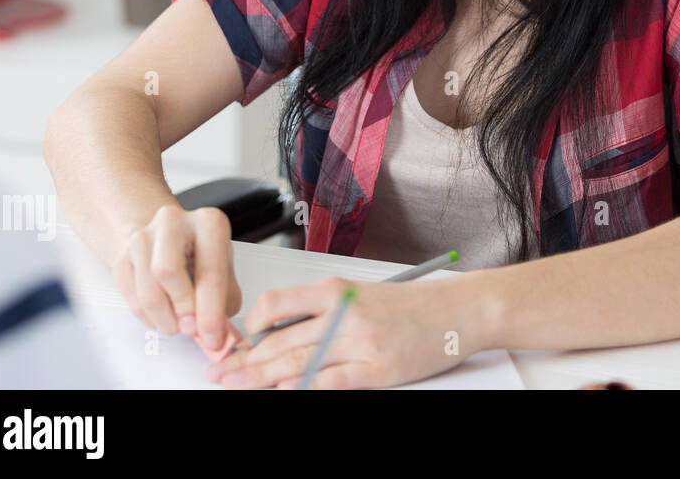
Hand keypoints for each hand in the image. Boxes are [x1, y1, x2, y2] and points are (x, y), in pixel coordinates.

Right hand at [110, 204, 242, 351]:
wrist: (165, 237)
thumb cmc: (199, 252)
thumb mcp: (223, 266)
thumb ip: (225, 298)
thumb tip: (218, 331)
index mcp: (208, 222)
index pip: (209, 270)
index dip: (210, 311)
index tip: (211, 336)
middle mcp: (174, 222)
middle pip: (168, 272)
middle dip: (182, 309)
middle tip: (191, 330)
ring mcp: (143, 238)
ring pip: (147, 288)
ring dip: (164, 318)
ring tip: (177, 326)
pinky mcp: (122, 256)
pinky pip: (130, 295)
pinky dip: (147, 316)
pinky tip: (160, 317)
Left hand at [203, 275, 483, 388]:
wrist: (459, 311)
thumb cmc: (414, 305)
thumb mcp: (364, 294)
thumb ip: (324, 311)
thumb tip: (282, 335)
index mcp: (338, 289)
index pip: (276, 305)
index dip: (248, 328)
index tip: (235, 344)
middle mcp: (344, 314)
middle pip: (278, 341)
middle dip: (243, 361)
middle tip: (219, 373)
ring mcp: (359, 343)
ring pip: (295, 363)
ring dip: (260, 378)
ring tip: (237, 385)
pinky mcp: (375, 370)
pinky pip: (328, 382)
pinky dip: (302, 387)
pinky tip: (284, 390)